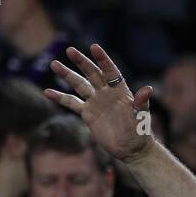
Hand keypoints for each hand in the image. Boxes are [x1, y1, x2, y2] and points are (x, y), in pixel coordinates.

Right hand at [45, 44, 154, 164]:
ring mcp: (95, 102)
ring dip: (67, 75)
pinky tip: (47, 92)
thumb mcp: (141, 116)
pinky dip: (60, 98)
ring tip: (54, 64)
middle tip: (70, 50)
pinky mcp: (87, 114)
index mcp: (120, 90)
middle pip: (92, 74)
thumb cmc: (140, 132)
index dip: (103, 60)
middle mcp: (106, 93)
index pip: (110, 71)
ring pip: (79, 85)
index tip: (94, 47)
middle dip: (81, 62)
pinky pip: (72, 103)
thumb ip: (142, 102)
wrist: (131, 149)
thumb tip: (148, 89)